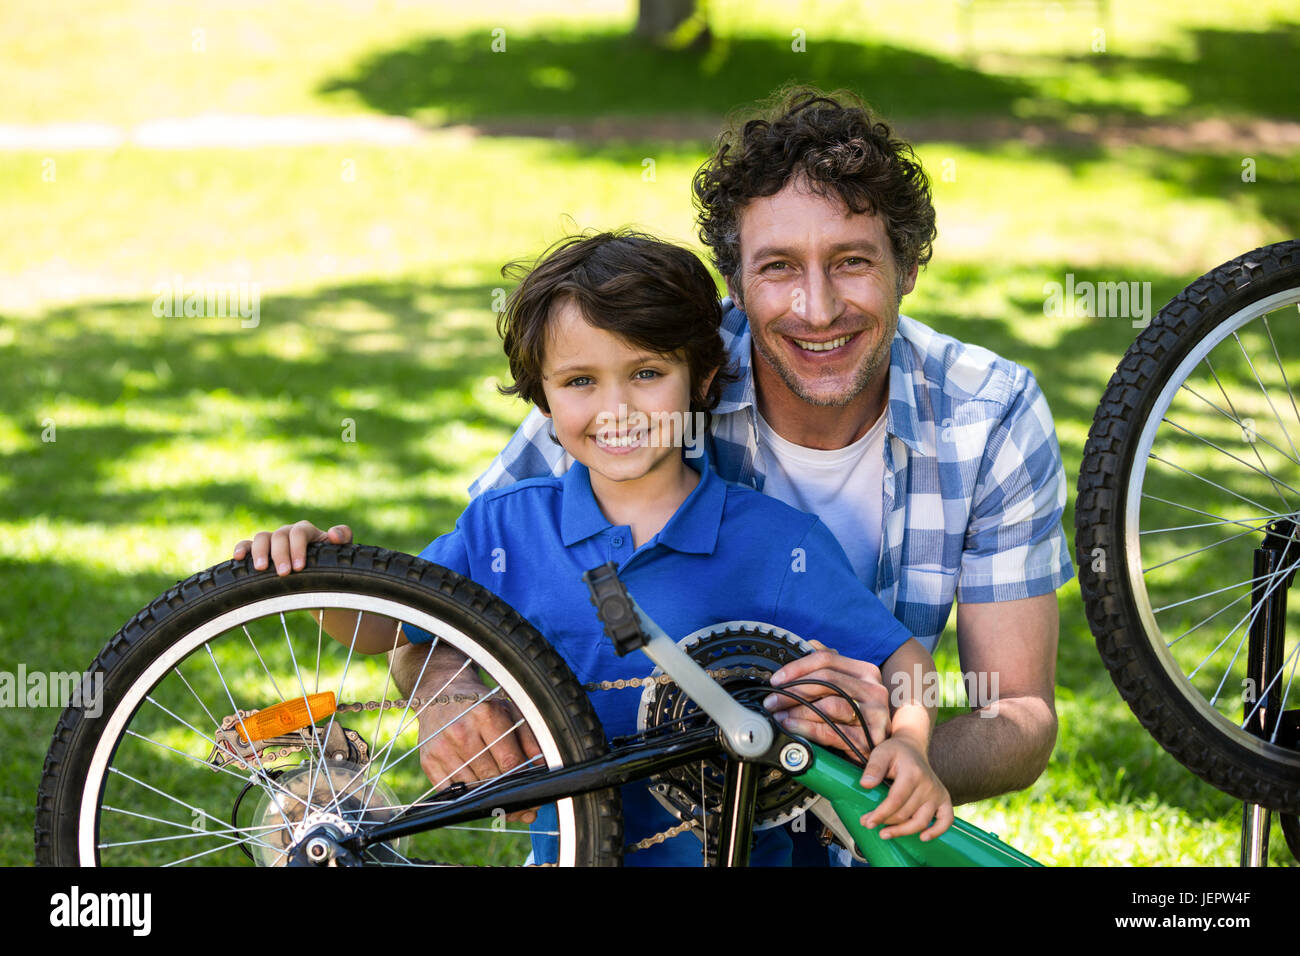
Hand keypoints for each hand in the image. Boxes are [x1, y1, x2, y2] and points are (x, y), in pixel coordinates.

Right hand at [232, 520, 351, 575]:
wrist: (318, 579)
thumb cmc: (330, 563)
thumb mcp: (340, 552)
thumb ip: (343, 538)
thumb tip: (334, 534)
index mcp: (305, 531)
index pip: (299, 533)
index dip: (297, 548)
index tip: (299, 568)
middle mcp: (287, 533)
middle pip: (279, 536)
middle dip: (280, 554)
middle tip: (284, 573)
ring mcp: (271, 541)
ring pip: (261, 537)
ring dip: (259, 552)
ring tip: (261, 568)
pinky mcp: (258, 552)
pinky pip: (246, 545)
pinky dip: (241, 548)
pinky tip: (237, 558)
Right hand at [413, 679, 544, 823]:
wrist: (441, 692)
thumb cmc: (480, 703)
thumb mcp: (509, 711)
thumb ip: (529, 738)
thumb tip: (543, 766)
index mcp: (486, 715)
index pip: (509, 761)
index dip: (523, 781)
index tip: (532, 793)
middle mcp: (461, 731)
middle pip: (491, 777)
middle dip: (508, 792)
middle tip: (524, 807)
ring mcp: (442, 747)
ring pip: (472, 788)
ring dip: (488, 797)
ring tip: (502, 799)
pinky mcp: (428, 760)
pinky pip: (451, 791)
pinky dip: (466, 797)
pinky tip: (478, 795)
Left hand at [761, 641, 890, 759]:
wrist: (888, 748)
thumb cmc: (861, 715)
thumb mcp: (850, 686)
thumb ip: (833, 665)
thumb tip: (810, 644)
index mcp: (865, 671)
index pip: (826, 659)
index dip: (797, 667)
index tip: (775, 679)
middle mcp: (873, 689)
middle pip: (825, 680)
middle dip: (792, 690)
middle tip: (771, 700)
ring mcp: (874, 713)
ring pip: (828, 705)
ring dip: (797, 710)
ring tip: (779, 715)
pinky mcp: (869, 737)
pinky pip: (831, 730)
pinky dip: (806, 728)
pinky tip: (792, 727)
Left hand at [858, 736, 952, 840]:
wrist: (912, 748)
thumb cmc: (895, 752)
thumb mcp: (881, 753)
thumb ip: (873, 768)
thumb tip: (865, 785)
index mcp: (912, 773)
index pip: (896, 800)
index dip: (881, 814)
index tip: (867, 821)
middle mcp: (928, 784)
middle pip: (906, 813)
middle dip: (885, 822)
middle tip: (868, 824)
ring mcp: (937, 793)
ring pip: (921, 821)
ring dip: (903, 831)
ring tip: (885, 833)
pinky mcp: (943, 799)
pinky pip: (946, 820)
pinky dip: (937, 831)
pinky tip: (923, 837)